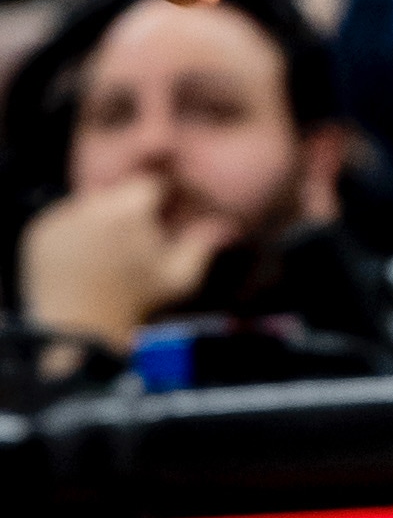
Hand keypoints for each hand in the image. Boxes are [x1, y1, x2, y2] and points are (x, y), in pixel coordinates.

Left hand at [20, 174, 221, 349]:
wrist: (81, 333)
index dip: (159, 198)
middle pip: (116, 192)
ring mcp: (61, 217)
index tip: (161, 216)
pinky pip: (61, 220)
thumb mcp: (178, 278)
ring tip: (105, 253)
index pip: (150, 184)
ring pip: (87, 205)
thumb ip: (202, 245)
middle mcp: (92, 205)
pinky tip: (81, 260)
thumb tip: (228, 225)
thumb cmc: (136, 305)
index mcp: (130, 210)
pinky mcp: (39, 231)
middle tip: (131, 240)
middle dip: (126, 209)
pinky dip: (71, 233)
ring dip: (98, 220)